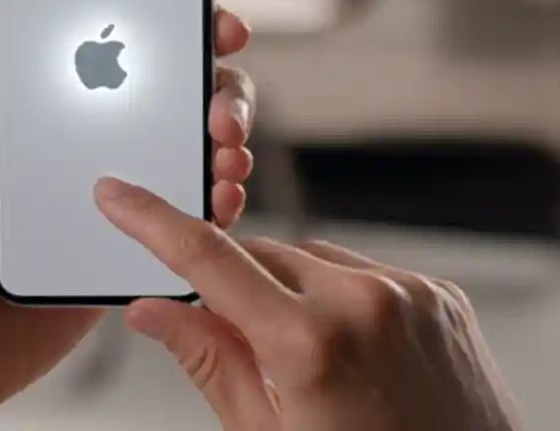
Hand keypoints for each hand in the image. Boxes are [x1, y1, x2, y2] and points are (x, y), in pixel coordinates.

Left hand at [0, 0, 256, 429]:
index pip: (108, 47)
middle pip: (168, 91)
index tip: (203, 18)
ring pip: (189, 147)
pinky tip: (222, 194)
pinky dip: (218, 196)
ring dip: (225, 137)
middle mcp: (78, 141)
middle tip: (221, 102)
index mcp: (34, 106)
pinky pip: (186, 212)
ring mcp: (110, 191)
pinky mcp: (127, 243)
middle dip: (215, 84)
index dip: (162, 25)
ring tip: (226, 151)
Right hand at [95, 179, 522, 430]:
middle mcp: (365, 303)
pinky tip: (350, 352)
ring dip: (291, 291)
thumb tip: (151, 311)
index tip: (117, 195)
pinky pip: (366, 272)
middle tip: (240, 347)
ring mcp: (411, 295)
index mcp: (310, 346)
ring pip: (313, 259)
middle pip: (261, 257)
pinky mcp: (441, 296)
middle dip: (236, 288)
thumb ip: (209, 362)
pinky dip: (341, 298)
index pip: (209, 262)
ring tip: (308, 363)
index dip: (153, 222)